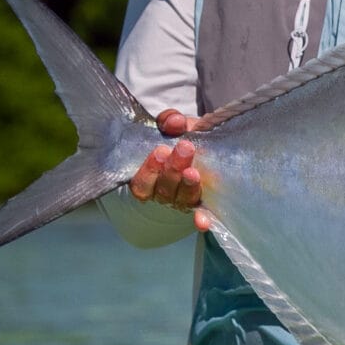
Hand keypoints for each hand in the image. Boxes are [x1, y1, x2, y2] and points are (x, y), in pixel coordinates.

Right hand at [129, 109, 211, 230]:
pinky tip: (203, 223)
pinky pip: (201, 214)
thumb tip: (174, 121)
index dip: (149, 169)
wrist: (201, 153)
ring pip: (182, 199)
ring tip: (193, 172)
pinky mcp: (202, 204)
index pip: (141, 183)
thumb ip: (170, 121)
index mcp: (150, 178)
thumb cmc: (181, 140)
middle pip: (164, 189)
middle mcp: (164, 193)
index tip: (161, 150)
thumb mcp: (175, 128)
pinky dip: (201, 219)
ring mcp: (184, 200)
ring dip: (187, 186)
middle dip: (173, 169)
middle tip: (185, 148)